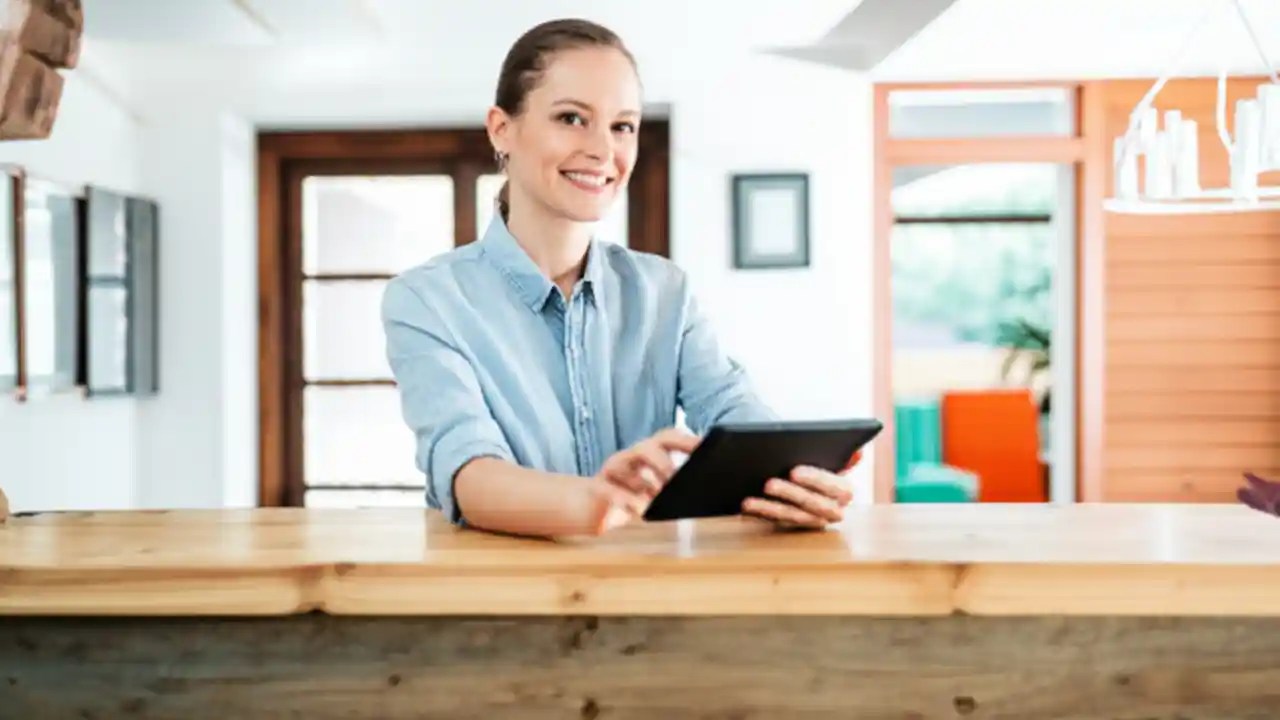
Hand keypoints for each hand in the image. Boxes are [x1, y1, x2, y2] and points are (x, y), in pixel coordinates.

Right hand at [586, 428, 700, 533]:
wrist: (592, 510)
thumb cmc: (630, 499)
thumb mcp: (655, 495)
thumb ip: (674, 490)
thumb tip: (704, 494)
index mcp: (649, 453)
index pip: (670, 439)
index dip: (688, 441)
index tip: (706, 447)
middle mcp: (632, 456)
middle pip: (649, 445)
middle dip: (667, 456)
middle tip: (679, 475)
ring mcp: (613, 469)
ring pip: (628, 458)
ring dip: (648, 476)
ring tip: (663, 493)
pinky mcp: (598, 487)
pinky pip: (611, 489)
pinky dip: (627, 499)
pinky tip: (640, 510)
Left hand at [742, 450, 861, 529]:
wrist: (805, 478)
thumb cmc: (817, 462)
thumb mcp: (829, 456)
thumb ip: (843, 455)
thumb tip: (858, 454)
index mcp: (845, 491)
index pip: (835, 487)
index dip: (815, 479)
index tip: (794, 470)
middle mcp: (833, 510)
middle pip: (812, 505)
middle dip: (790, 494)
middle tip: (769, 483)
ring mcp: (812, 521)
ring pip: (791, 517)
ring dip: (770, 509)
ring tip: (750, 500)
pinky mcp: (792, 527)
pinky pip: (775, 524)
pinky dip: (760, 516)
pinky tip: (745, 508)